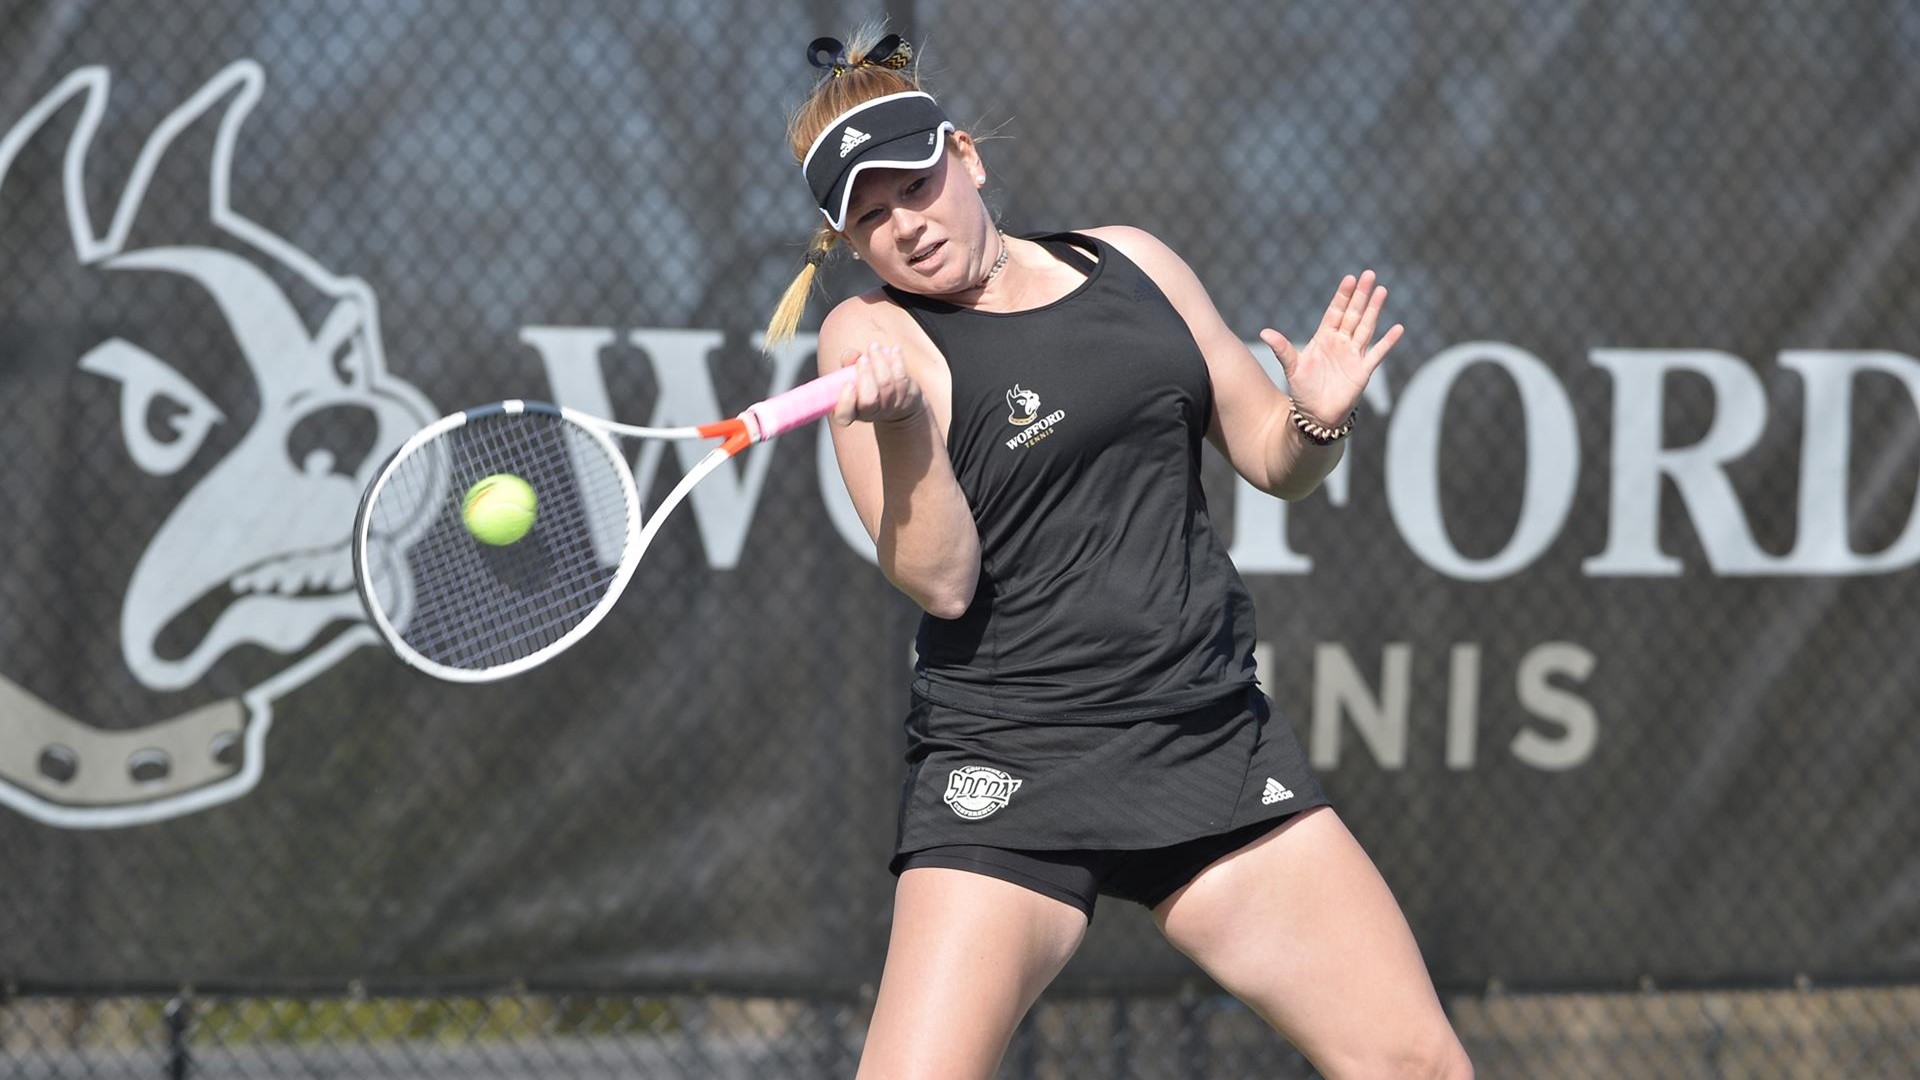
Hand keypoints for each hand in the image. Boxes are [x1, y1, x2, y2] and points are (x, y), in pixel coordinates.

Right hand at [833, 342, 924, 426]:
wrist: (900, 402)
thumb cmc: (870, 386)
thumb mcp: (854, 376)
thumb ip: (848, 365)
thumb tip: (851, 355)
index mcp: (852, 412)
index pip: (844, 416)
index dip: (845, 402)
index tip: (848, 383)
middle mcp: (871, 414)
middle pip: (868, 400)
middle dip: (865, 375)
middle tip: (862, 359)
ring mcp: (891, 408)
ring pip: (886, 386)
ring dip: (879, 363)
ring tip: (875, 347)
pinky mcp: (908, 398)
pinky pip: (902, 379)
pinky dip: (896, 361)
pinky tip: (894, 350)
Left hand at [1258, 270, 1402, 425]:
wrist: (1316, 414)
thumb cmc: (1303, 390)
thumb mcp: (1292, 367)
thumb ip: (1282, 348)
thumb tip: (1264, 333)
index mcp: (1324, 338)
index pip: (1335, 311)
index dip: (1342, 296)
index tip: (1349, 278)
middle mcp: (1341, 343)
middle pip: (1353, 314)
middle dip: (1361, 295)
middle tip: (1369, 274)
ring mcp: (1353, 355)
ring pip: (1366, 327)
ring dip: (1374, 310)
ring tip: (1382, 291)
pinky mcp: (1363, 370)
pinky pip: (1378, 353)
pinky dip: (1388, 342)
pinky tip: (1398, 328)